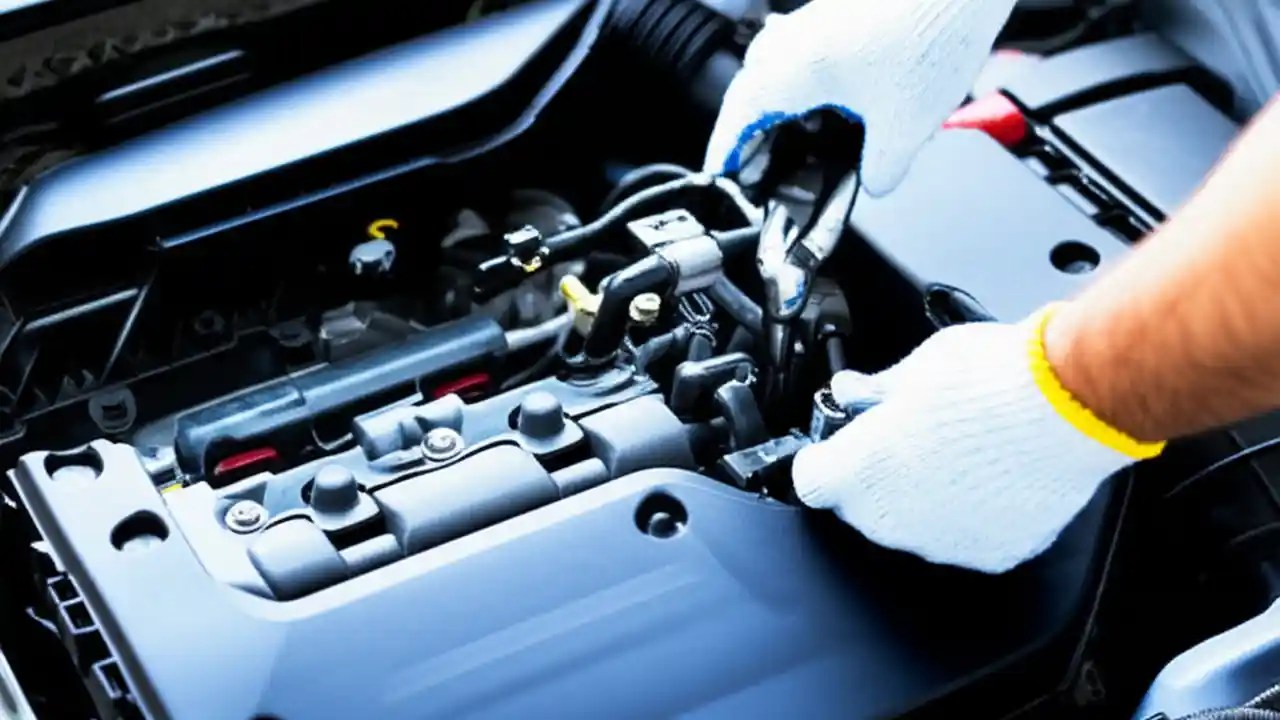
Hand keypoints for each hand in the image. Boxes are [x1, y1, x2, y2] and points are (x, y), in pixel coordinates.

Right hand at [703, 0, 1017, 195]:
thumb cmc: (930, 30)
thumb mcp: (905, 127)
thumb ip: (881, 169)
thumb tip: (873, 183)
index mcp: (790, 71)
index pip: (739, 120)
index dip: (729, 155)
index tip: (723, 174)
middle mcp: (791, 42)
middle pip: (751, 95)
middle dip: (755, 135)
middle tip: (762, 167)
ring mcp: (812, 22)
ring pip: (776, 71)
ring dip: (782, 108)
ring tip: (806, 140)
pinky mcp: (838, 13)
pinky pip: (805, 54)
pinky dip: (809, 85)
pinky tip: (842, 103)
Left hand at [791, 309, 1162, 572]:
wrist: (1067, 405)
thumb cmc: (988, 379)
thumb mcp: (913, 368)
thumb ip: (874, 391)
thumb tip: (851, 390)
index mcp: (858, 471)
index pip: (810, 479)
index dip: (822, 457)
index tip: (835, 443)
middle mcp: (891, 518)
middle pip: (859, 506)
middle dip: (874, 475)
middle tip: (906, 436)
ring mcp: (940, 542)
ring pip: (911, 526)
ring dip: (921, 497)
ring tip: (957, 452)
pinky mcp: (990, 553)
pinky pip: (963, 536)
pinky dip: (969, 513)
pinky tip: (989, 477)